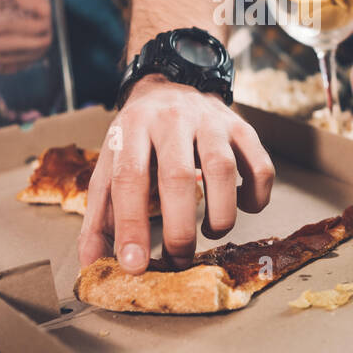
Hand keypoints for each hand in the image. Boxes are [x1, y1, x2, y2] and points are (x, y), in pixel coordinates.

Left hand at [78, 75, 274, 272]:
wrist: (171, 87)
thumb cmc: (138, 140)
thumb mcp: (109, 168)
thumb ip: (99, 218)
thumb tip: (92, 264)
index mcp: (131, 129)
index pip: (129, 179)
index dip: (131, 225)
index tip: (134, 265)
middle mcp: (171, 119)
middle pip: (178, 175)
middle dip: (179, 230)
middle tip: (177, 260)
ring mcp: (211, 121)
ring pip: (223, 170)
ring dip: (220, 215)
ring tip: (210, 233)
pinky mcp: (241, 128)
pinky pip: (260, 166)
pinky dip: (256, 196)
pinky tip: (242, 207)